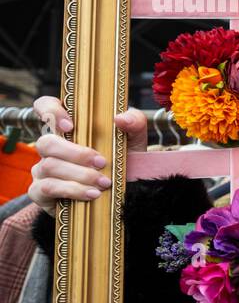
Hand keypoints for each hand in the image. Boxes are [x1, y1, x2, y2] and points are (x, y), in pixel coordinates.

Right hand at [27, 97, 147, 214]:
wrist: (123, 195)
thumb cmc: (123, 162)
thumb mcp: (134, 141)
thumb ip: (134, 122)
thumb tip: (120, 119)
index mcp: (68, 128)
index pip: (45, 106)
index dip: (51, 111)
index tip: (71, 125)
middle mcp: (51, 147)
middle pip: (46, 142)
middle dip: (76, 154)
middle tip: (102, 163)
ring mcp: (42, 169)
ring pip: (50, 166)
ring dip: (81, 175)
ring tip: (105, 183)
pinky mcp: (40, 192)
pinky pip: (48, 188)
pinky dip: (74, 190)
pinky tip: (93, 194)